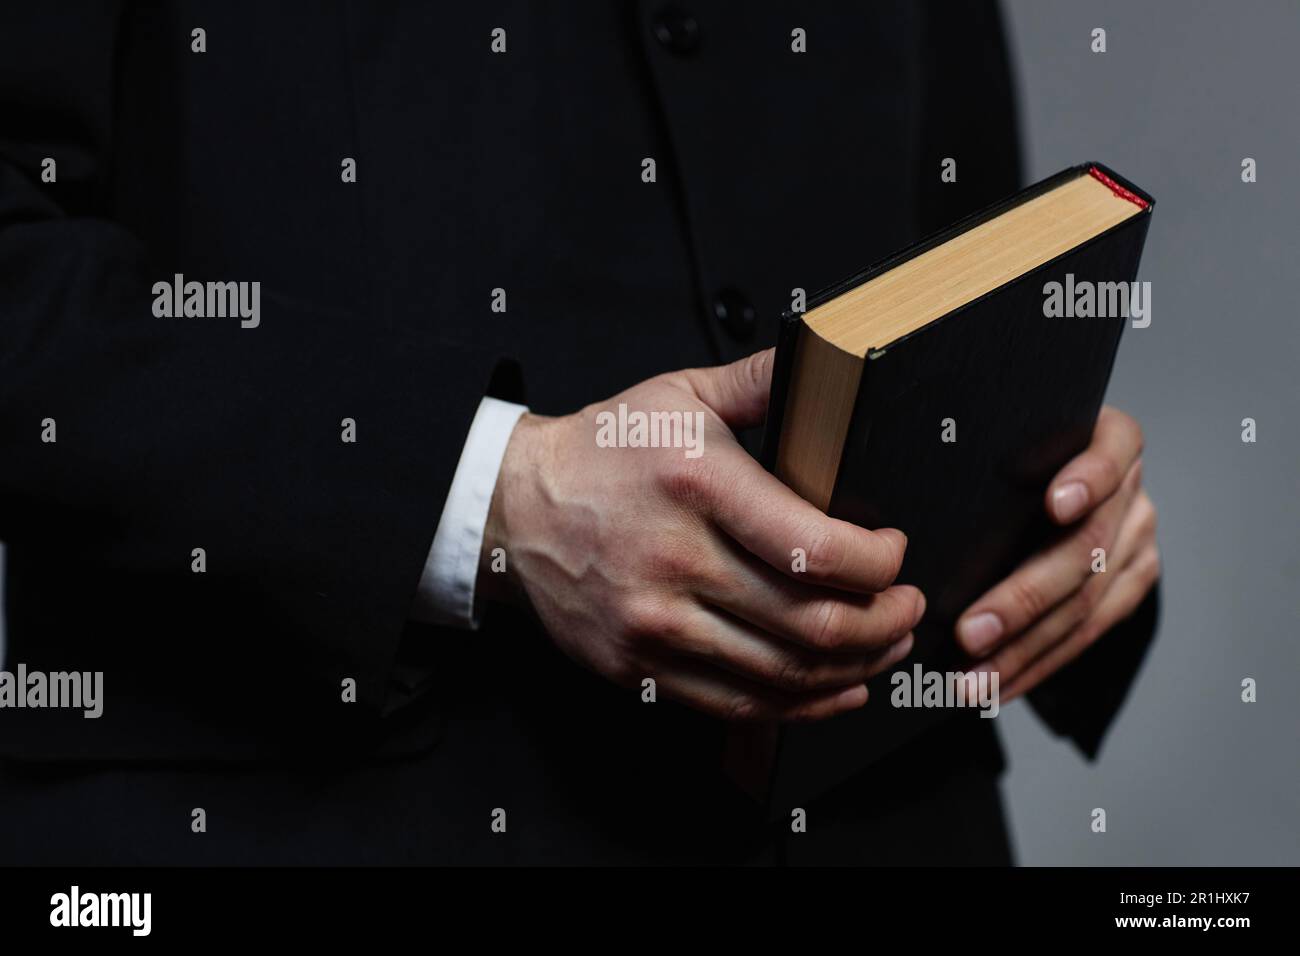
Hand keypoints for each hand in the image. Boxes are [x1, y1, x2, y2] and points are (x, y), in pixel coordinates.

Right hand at [480, 349, 923, 721]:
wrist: (516, 510)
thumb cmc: (603, 451)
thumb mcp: (681, 394)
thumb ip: (762, 381)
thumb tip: (836, 361)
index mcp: (697, 485)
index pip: (815, 547)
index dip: (879, 564)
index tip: (895, 554)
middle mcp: (675, 560)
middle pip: (812, 623)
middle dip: (885, 623)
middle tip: (909, 608)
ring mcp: (654, 622)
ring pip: (783, 674)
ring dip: (855, 668)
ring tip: (886, 646)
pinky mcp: (639, 666)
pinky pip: (738, 703)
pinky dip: (801, 705)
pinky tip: (836, 688)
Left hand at [955, 406, 1159, 701]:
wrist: (1061, 478)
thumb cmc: (1008, 458)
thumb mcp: (1002, 446)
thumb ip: (985, 462)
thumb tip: (902, 510)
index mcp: (1108, 439)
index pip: (1111, 450)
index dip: (1087, 478)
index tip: (1054, 505)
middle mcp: (1131, 490)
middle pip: (1086, 548)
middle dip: (1023, 599)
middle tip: (968, 634)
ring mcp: (1138, 539)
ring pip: (1086, 605)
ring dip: (1023, 650)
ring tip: (971, 679)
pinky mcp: (1134, 582)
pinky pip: (1087, 635)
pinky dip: (1036, 664)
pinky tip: (997, 685)